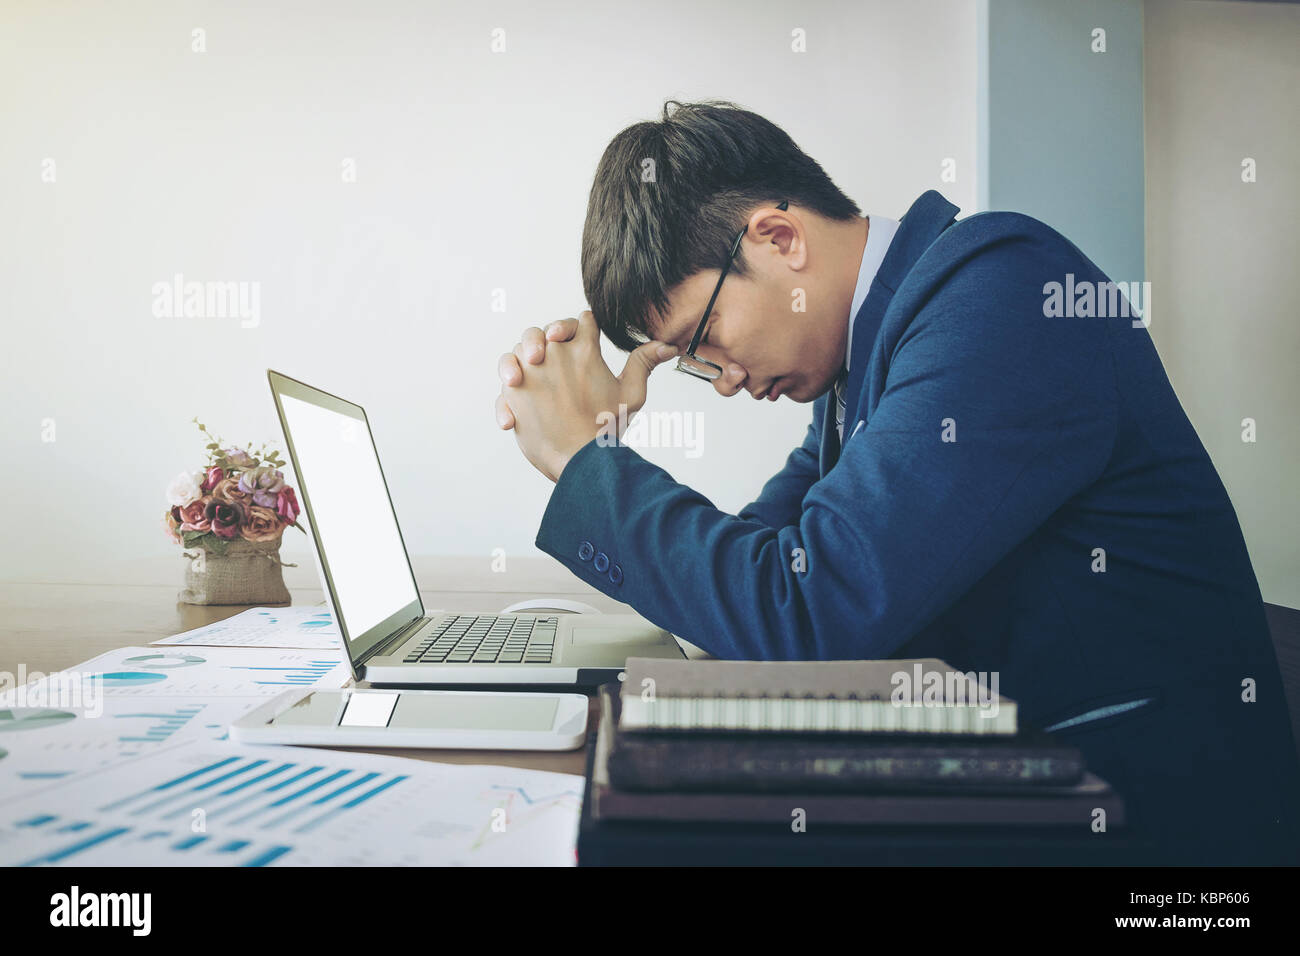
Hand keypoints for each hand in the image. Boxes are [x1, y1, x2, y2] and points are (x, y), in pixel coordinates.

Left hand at [493, 310, 677, 479]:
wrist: (580, 460)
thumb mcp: (631, 393)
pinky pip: (505, 383)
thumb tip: (668, 345)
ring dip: (521, 360)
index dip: (583, 327)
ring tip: (527, 378)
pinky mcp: (513, 391)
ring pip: (518, 351)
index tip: (580, 339)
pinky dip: (509, 393)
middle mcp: (554, 354)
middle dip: (545, 339)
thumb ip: (644, 363)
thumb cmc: (608, 428)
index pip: (583, 321)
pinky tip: (518, 411)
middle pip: (543, 331)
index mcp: (585, 349)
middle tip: (546, 356)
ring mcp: (531, 371)